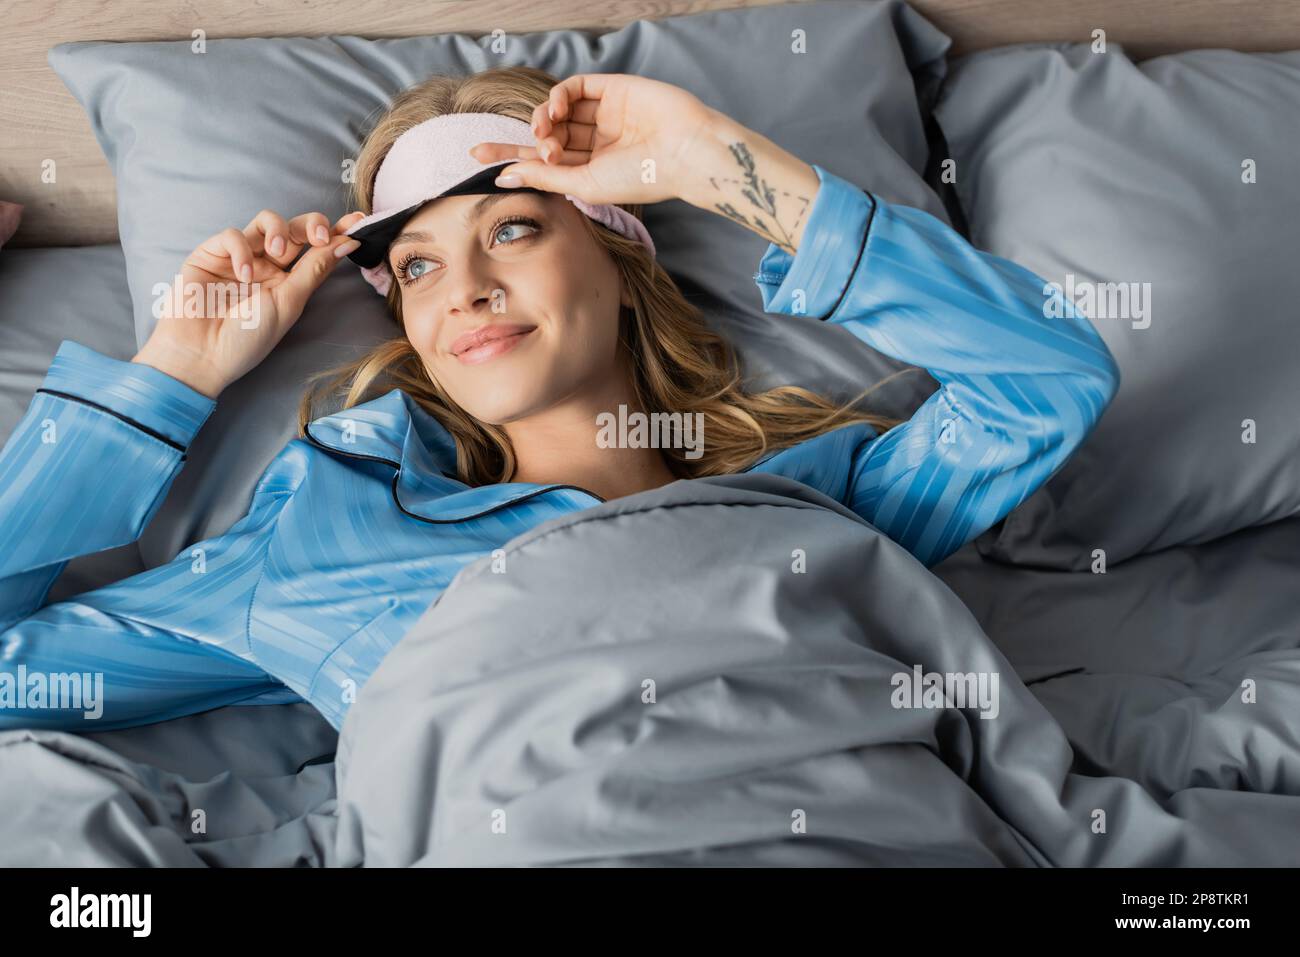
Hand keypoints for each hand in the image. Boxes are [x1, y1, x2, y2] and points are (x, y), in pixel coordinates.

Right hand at [135, 210, 364, 397]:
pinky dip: (241, 249)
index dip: (336, 232)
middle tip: (317, 236)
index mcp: (289, 281)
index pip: (316, 249)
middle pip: (295, 228)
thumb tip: (347, 244)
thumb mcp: (289, 304)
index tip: (358, 220)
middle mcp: (267, 266)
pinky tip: (243, 274)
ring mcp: (239, 258)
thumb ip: (314, 270)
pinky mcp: (211, 254)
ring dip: (278, 229)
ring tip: (277, 250)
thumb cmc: (246, 338)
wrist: (201, 355)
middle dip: (310, 224)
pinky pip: (232, 234)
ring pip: (265, 221)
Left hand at [467, 73, 719, 206]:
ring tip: (546, 133)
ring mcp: (603, 115)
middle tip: (540, 150)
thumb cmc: (641, 177)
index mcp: (592, 170)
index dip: (509, 156)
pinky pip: (573, 87)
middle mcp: (595, 143)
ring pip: (556, 111)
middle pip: (545, 135)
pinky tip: (555, 109)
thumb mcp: (585, 184)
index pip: (542, 162)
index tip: (477, 156)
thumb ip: (544, 177)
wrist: (684, 151)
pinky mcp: (611, 89)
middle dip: (529, 141)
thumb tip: (503, 176)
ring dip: (542, 119)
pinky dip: (556, 95)